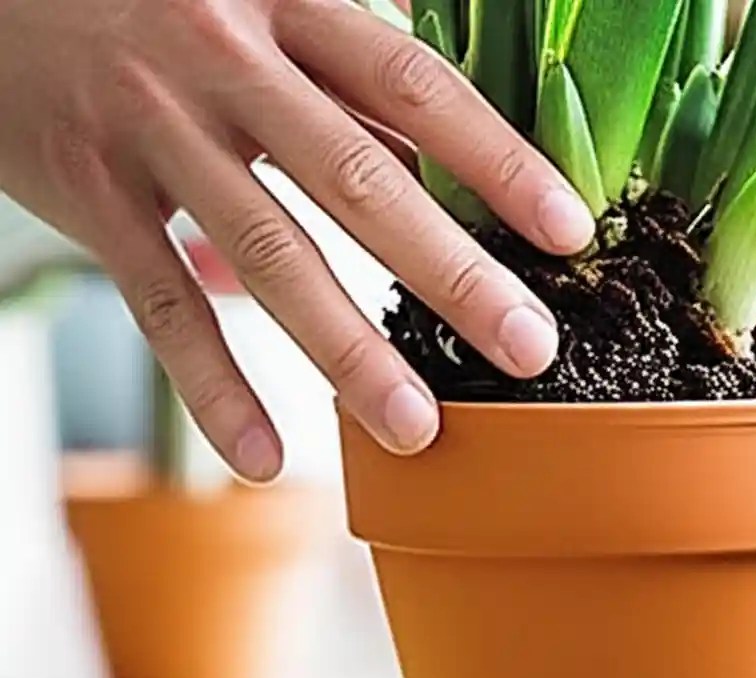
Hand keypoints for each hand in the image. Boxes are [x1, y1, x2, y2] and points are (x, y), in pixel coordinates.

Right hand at [0, 0, 594, 480]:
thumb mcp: (260, 0)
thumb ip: (347, 68)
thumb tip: (440, 148)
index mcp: (287, 3)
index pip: (418, 88)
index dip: (500, 160)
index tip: (569, 232)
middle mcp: (226, 61)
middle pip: (360, 181)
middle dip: (452, 276)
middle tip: (527, 350)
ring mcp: (154, 129)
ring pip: (269, 253)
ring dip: (347, 353)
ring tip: (416, 428)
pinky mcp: (89, 191)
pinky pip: (160, 303)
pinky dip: (211, 387)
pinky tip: (264, 458)